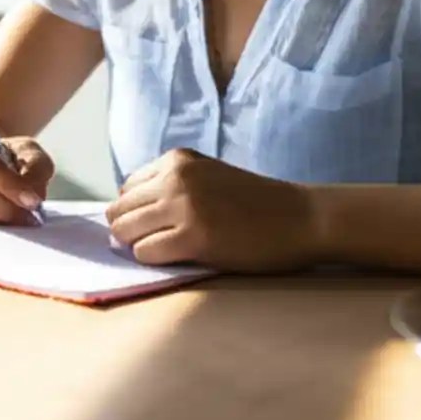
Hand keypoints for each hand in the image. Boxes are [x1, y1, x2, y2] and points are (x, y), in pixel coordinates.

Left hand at [105, 149, 318, 271]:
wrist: (302, 218)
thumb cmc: (254, 203)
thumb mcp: (207, 177)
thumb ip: (169, 185)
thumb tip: (121, 214)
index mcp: (177, 159)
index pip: (126, 189)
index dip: (138, 211)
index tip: (161, 222)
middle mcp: (175, 177)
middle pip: (118, 211)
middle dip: (132, 231)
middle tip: (162, 241)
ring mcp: (183, 206)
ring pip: (124, 232)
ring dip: (141, 246)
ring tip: (172, 248)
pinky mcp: (192, 237)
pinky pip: (144, 253)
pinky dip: (155, 260)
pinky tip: (182, 257)